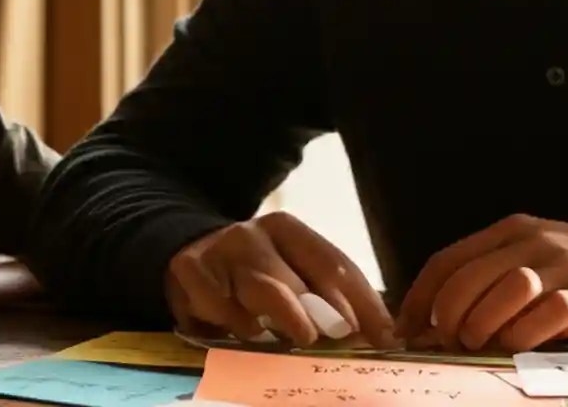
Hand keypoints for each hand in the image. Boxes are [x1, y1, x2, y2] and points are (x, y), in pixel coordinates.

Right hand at [165, 211, 397, 347]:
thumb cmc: (249, 271)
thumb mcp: (287, 271)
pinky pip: (219, 304)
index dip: (363, 303)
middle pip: (299, 277)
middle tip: (346, 337)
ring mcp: (222, 251)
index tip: (385, 337)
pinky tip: (246, 336)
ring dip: (285, 316)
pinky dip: (236, 325)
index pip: (334, 265)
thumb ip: (327, 297)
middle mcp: (255, 234)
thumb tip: (382, 336)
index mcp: (288, 230)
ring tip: (303, 337)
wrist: (182, 251)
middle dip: (326, 311)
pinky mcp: (190, 270)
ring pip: (261, 289)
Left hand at [395, 214, 567, 352]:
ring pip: (503, 293)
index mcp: (511, 230)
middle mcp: (533, 243)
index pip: (447, 260)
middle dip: (444, 317)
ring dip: (479, 325)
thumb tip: (435, 318)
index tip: (404, 329)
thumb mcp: (534, 256)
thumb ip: (490, 276)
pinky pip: (547, 317)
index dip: (419, 297)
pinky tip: (518, 346)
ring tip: (477, 344)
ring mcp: (565, 269)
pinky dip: (524, 336)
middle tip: (444, 343)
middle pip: (467, 279)